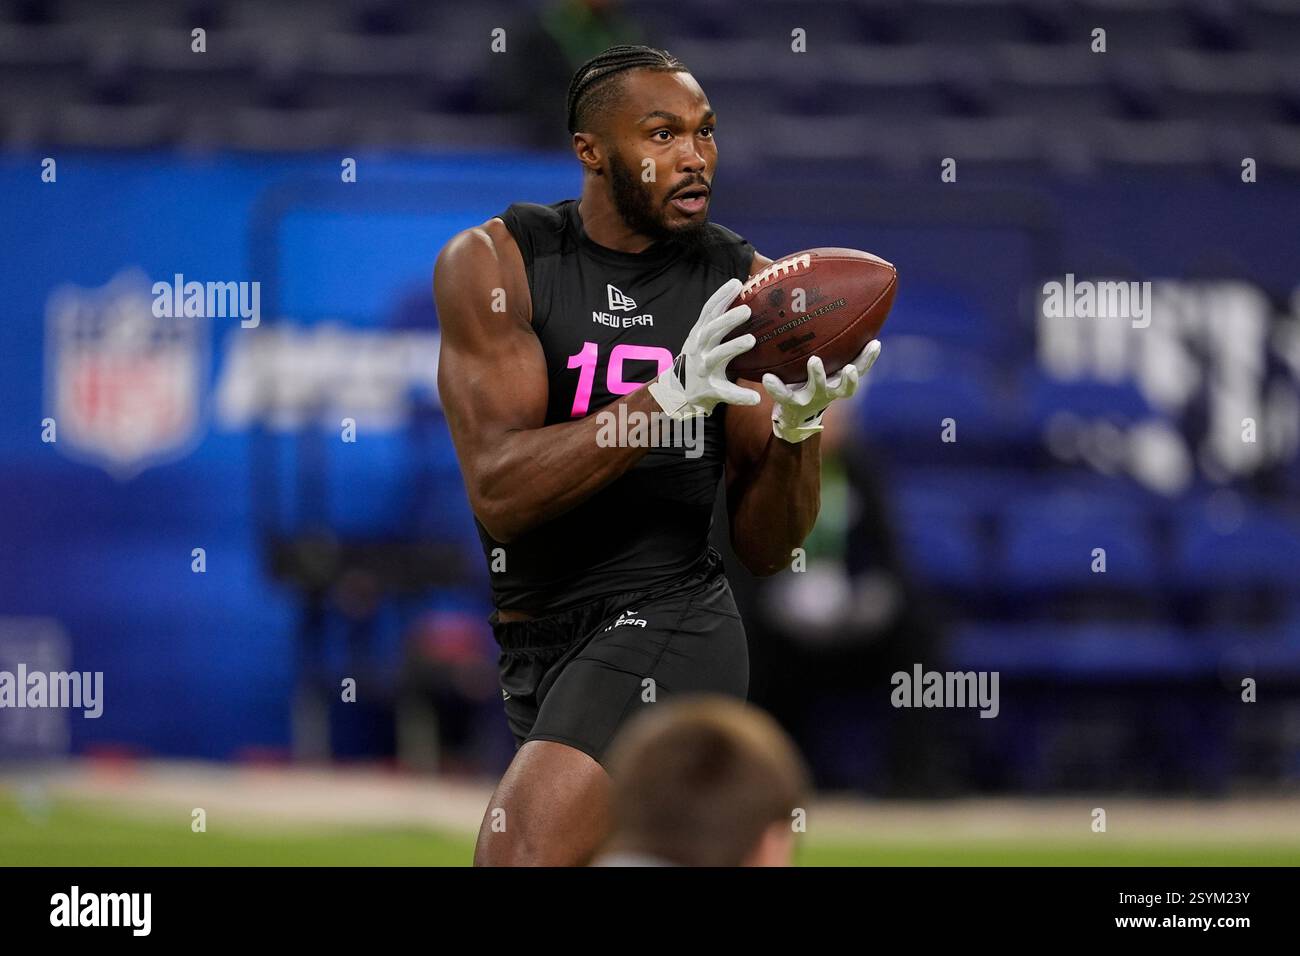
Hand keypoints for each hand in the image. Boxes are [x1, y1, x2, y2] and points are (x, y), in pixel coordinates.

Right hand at [648, 277, 760, 418]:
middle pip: (712, 330)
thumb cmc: (697, 360)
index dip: (721, 296)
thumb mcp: (701, 338)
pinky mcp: (709, 390)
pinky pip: (725, 393)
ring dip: (733, 347)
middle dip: (728, 319)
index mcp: (699, 335)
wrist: (677, 393)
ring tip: (751, 340)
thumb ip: (717, 323)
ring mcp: (703, 370)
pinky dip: (740, 396)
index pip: (709, 311)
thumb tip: (744, 301)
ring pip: (717, 356)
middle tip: (747, 310)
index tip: (736, 283)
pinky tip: (755, 398)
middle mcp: (699, 350)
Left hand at [763, 339, 881, 442]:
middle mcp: (828, 391)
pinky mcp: (791, 403)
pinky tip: (767, 377)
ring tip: (814, 360)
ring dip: (818, 374)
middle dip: (849, 377)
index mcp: (839, 381)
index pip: (860, 369)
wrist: (795, 415)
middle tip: (849, 366)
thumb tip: (840, 309)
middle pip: (844, 387)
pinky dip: (775, 387)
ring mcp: (811, 398)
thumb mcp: (826, 367)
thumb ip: (833, 347)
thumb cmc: (814, 383)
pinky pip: (783, 395)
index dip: (869, 359)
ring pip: (817, 389)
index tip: (875, 343)